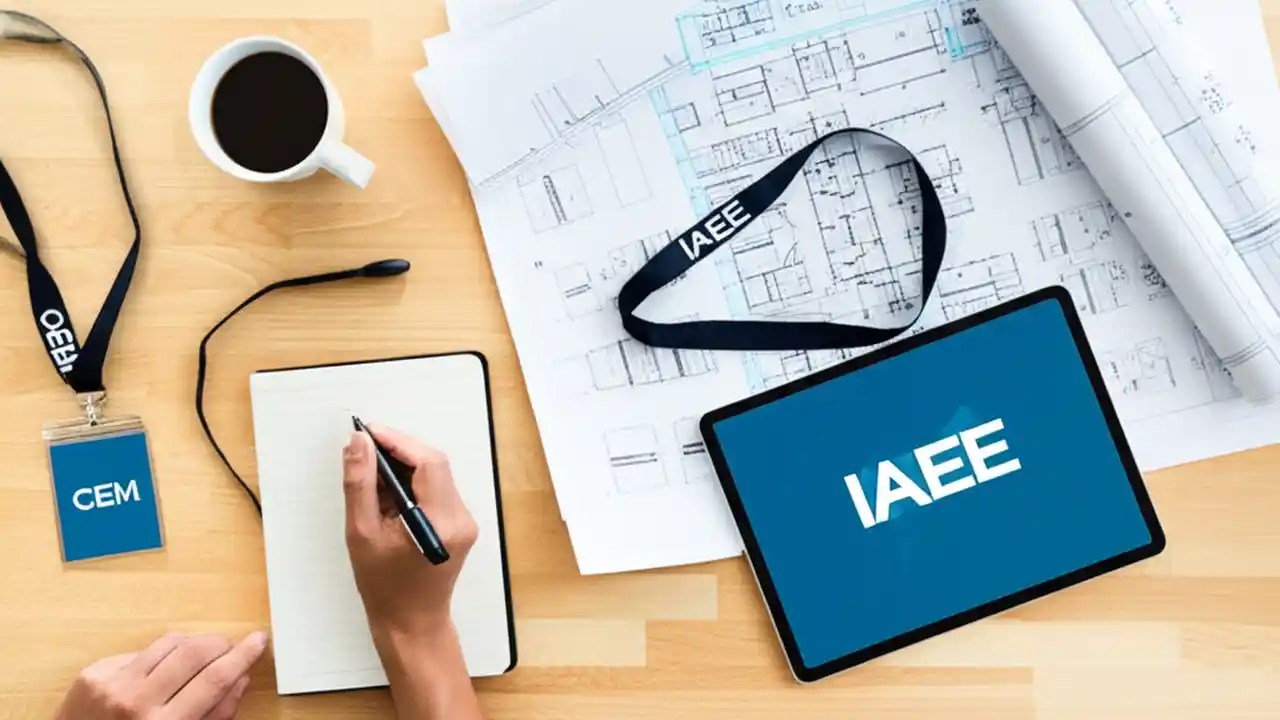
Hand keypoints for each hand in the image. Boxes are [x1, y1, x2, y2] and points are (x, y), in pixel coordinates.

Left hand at [55, 631, 267, 719]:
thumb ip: (215, 716)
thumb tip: (239, 679)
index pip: (215, 679)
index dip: (243, 656)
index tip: (258, 640)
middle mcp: (136, 703)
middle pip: (195, 652)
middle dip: (220, 643)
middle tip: (229, 647)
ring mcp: (111, 685)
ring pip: (169, 643)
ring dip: (190, 645)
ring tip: (194, 660)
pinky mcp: (93, 674)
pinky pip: (139, 652)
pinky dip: (155, 659)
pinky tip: (153, 676)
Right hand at [342, 426, 478, 647]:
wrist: (411, 624)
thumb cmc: (384, 587)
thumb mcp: (362, 533)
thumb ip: (360, 484)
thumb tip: (357, 443)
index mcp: (441, 522)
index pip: (428, 462)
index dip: (398, 440)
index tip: (367, 431)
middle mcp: (461, 518)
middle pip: (434, 464)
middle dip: (398, 450)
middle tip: (363, 446)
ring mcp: (464, 521)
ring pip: (435, 474)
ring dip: (403, 466)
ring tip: (369, 471)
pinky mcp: (459, 524)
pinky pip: (436, 489)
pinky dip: (411, 482)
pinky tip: (386, 491)